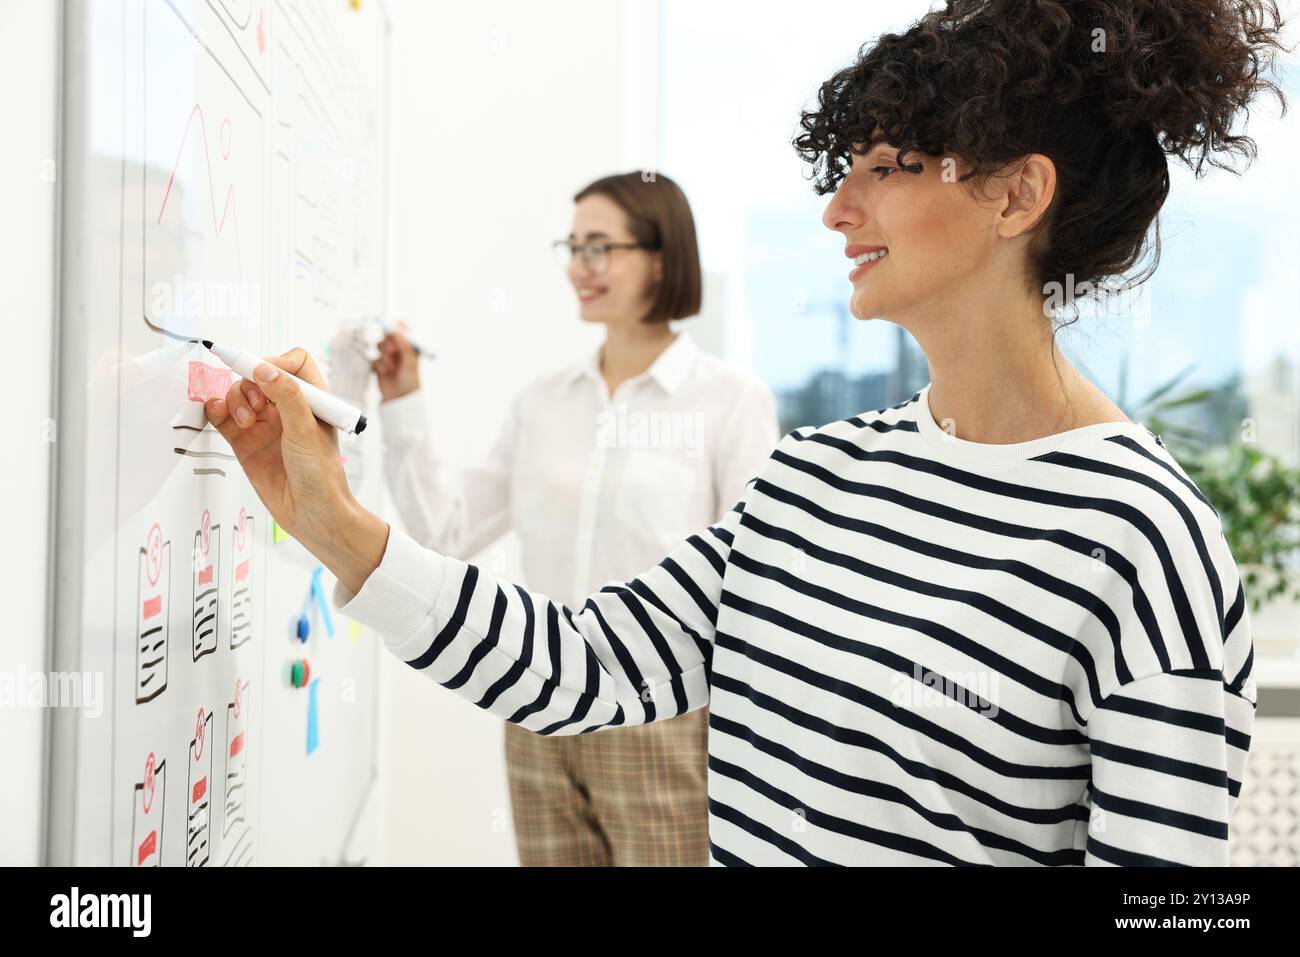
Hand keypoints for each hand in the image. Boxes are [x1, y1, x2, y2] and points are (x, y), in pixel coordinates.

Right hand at [204, 348, 388, 593]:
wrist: (311, 514)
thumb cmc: (320, 474)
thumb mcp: (306, 430)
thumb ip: (287, 396)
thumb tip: (264, 367)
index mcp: (311, 400)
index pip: (293, 363)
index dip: (276, 362)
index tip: (263, 375)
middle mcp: (287, 409)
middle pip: (258, 376)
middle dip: (251, 384)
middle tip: (258, 408)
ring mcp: (264, 425)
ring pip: (239, 395)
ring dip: (235, 400)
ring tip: (246, 422)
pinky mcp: (245, 442)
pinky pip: (224, 417)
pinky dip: (216, 410)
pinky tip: (217, 413)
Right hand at [373, 328, 419, 400]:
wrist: (399, 398)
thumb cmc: (410, 381)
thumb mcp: (410, 362)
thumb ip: (404, 345)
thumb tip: (397, 329)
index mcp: (409, 346)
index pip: (402, 330)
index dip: (397, 326)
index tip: (392, 325)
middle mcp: (398, 349)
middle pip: (388, 335)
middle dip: (388, 343)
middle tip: (392, 351)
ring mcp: (388, 356)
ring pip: (380, 345)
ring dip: (385, 356)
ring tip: (392, 367)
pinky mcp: (378, 363)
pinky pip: (375, 358)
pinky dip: (380, 365)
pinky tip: (385, 373)